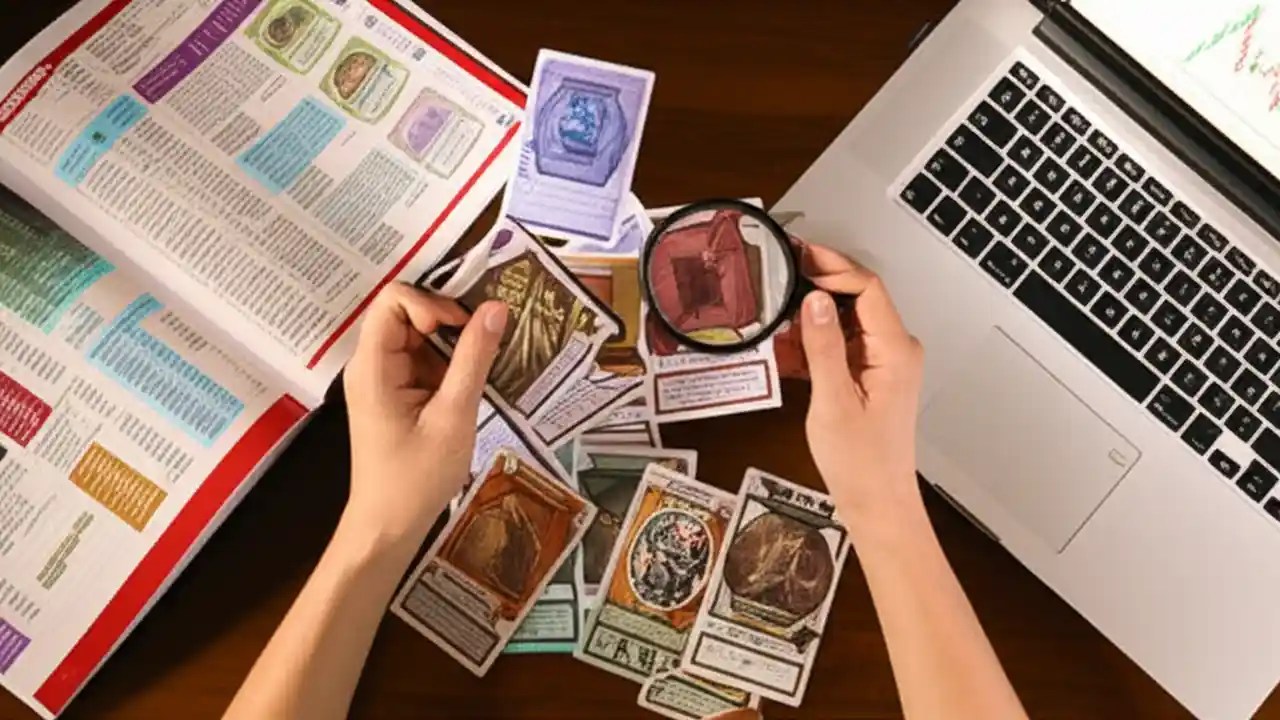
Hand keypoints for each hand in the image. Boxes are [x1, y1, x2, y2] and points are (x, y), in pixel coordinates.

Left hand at [341, 283, 507, 546]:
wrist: (389, 526)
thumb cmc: (417, 477)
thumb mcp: (454, 415)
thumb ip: (474, 358)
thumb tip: (496, 307)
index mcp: (374, 366)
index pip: (394, 299)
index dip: (432, 303)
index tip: (464, 329)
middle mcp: (372, 365)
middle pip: (407, 313)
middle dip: (449, 322)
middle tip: (485, 344)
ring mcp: (383, 379)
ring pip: (419, 338)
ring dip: (453, 347)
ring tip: (484, 368)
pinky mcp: (395, 394)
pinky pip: (422, 362)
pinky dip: (449, 366)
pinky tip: (470, 388)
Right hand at [796, 244, 925, 525]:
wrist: (878, 502)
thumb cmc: (861, 463)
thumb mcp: (833, 401)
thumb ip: (823, 346)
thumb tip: (815, 300)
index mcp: (895, 351)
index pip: (867, 287)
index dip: (832, 266)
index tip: (799, 256)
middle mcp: (897, 350)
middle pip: (859, 296)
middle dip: (820, 282)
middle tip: (782, 271)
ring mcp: (886, 362)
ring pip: (849, 319)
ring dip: (814, 314)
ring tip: (778, 315)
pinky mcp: (873, 375)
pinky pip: (845, 343)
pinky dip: (817, 340)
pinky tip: (790, 347)